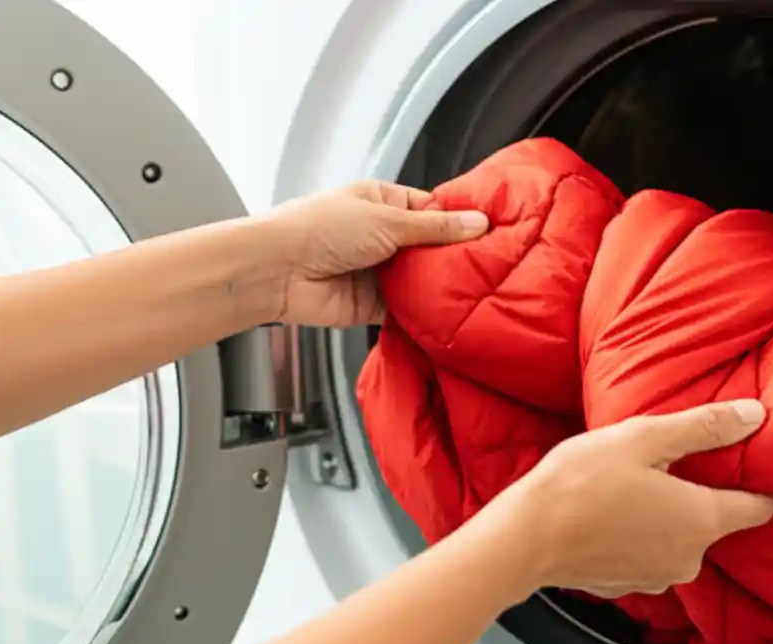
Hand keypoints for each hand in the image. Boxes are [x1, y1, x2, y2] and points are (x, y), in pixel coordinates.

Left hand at [264, 180, 488, 326]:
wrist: (277, 271)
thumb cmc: (320, 229)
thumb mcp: (386, 219)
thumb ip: (435, 227)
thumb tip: (478, 223)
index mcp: (384, 202)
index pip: (434, 211)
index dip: (462, 222)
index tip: (494, 232)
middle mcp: (385, 235)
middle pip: (433, 248)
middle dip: (456, 257)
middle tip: (495, 265)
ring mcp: (381, 271)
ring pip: (424, 279)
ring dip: (442, 285)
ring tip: (481, 290)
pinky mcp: (376, 305)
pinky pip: (410, 309)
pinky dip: (426, 311)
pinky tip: (452, 312)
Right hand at [482, 400, 772, 598]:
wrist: (522, 539)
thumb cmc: (580, 483)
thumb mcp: (645, 438)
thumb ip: (705, 427)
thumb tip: (755, 416)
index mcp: (702, 521)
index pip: (760, 508)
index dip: (754, 481)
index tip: (737, 461)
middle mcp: (689, 558)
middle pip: (714, 520)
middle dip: (695, 492)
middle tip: (662, 463)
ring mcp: (657, 577)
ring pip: (678, 537)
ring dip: (663, 514)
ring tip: (629, 484)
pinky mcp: (627, 585)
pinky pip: (646, 553)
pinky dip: (636, 534)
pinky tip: (608, 512)